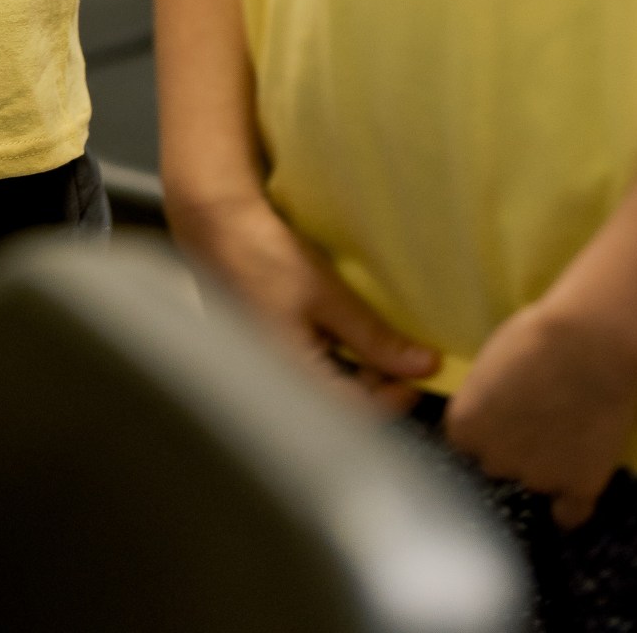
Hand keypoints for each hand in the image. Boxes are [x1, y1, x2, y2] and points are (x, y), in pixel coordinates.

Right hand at [176, 187, 439, 412]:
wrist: (214, 224)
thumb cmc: (262, 257)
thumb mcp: (326, 295)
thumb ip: (375, 338)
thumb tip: (423, 366)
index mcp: (292, 378)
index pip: (358, 413)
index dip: (396, 396)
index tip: (421, 372)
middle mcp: (278, 380)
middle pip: (342, 400)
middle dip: (378, 379)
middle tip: (404, 351)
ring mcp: (270, 363)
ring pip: (327, 380)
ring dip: (357, 365)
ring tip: (379, 337)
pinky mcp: (266, 344)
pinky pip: (310, 361)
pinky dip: (334, 350)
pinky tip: (344, 326)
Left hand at [446, 301, 636, 525]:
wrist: (591, 346)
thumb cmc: (534, 337)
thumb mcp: (489, 362)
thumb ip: (483, 399)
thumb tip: (490, 412)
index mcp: (465, 426)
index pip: (464, 438)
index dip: (485, 423)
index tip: (500, 408)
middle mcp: (495, 459)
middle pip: (496, 460)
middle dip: (511, 444)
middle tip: (536, 416)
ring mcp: (538, 478)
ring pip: (533, 480)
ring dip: (543, 464)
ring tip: (566, 431)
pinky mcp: (580, 487)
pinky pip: (569, 514)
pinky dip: (570, 505)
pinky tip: (573, 492)